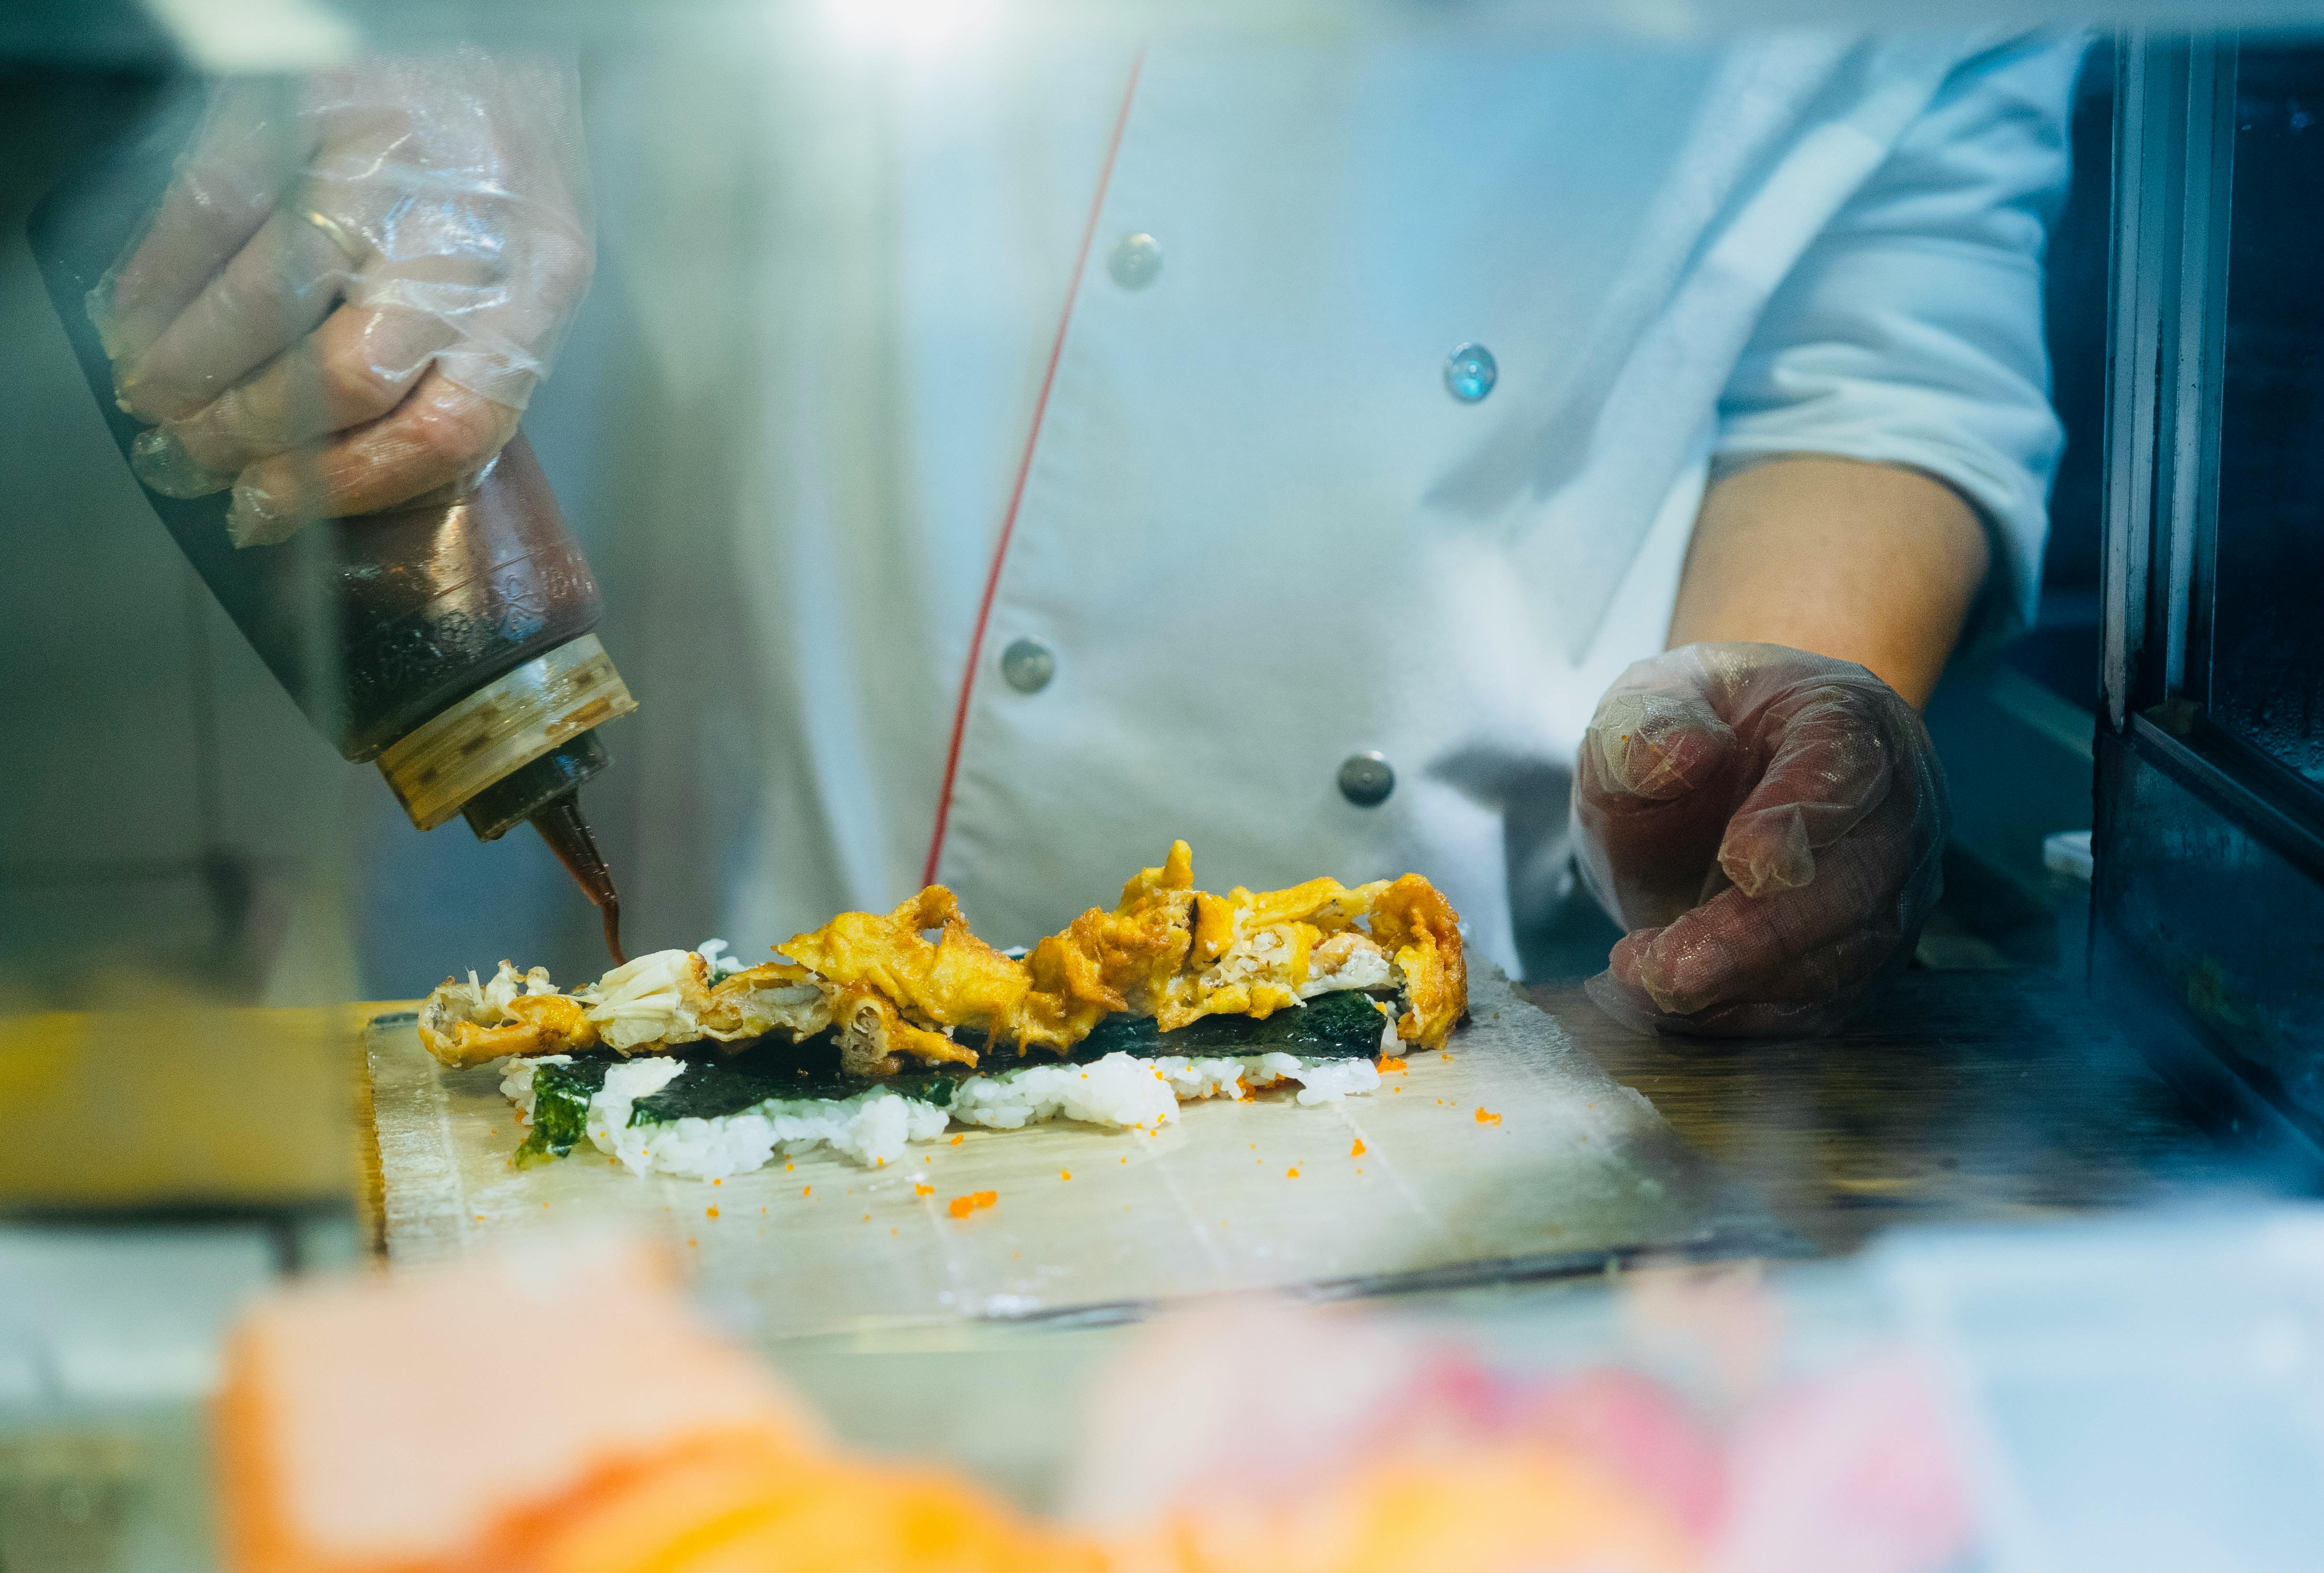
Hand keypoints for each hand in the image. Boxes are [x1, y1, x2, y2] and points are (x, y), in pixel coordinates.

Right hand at [91, 52, 593, 544]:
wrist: (492, 48)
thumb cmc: (499, 186)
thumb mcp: (519, 283)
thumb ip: (456, 372)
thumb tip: (322, 481)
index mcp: (544, 286)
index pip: (450, 425)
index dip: (349, 484)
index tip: (270, 509)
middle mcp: (477, 222)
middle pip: (352, 372)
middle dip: (254, 434)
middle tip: (199, 453)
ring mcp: (393, 156)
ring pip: (272, 294)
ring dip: (193, 366)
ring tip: (157, 400)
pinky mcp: (315, 100)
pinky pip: (215, 203)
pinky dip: (159, 276)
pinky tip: (135, 318)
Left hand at [1571, 643, 1947, 1036]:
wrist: (1713, 772)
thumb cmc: (1686, 730)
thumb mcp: (1647, 705)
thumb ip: (1652, 725)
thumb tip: (1681, 754)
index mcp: (1847, 718)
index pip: (1844, 769)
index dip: (1798, 818)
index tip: (1739, 860)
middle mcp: (1894, 809)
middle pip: (1853, 884)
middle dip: (1756, 935)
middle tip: (1666, 967)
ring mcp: (1892, 890)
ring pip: (1844, 960)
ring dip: (1743, 986)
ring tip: (1646, 983)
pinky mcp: (1863, 956)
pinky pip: (1822, 1006)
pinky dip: (1744, 1017)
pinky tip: (1668, 1007)